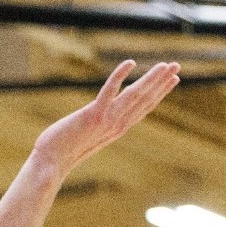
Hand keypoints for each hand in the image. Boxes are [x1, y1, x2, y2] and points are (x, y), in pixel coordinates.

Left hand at [31, 60, 179, 176]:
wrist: (48, 163)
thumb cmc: (60, 152)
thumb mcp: (86, 138)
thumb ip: (96, 128)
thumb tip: (100, 122)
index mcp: (116, 129)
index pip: (143, 108)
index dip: (159, 93)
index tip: (172, 80)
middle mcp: (116, 125)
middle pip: (145, 100)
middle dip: (162, 82)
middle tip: (177, 65)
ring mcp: (106, 121)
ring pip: (135, 95)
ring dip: (152, 79)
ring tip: (166, 64)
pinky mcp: (92, 115)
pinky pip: (109, 91)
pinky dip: (119, 77)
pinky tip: (129, 63)